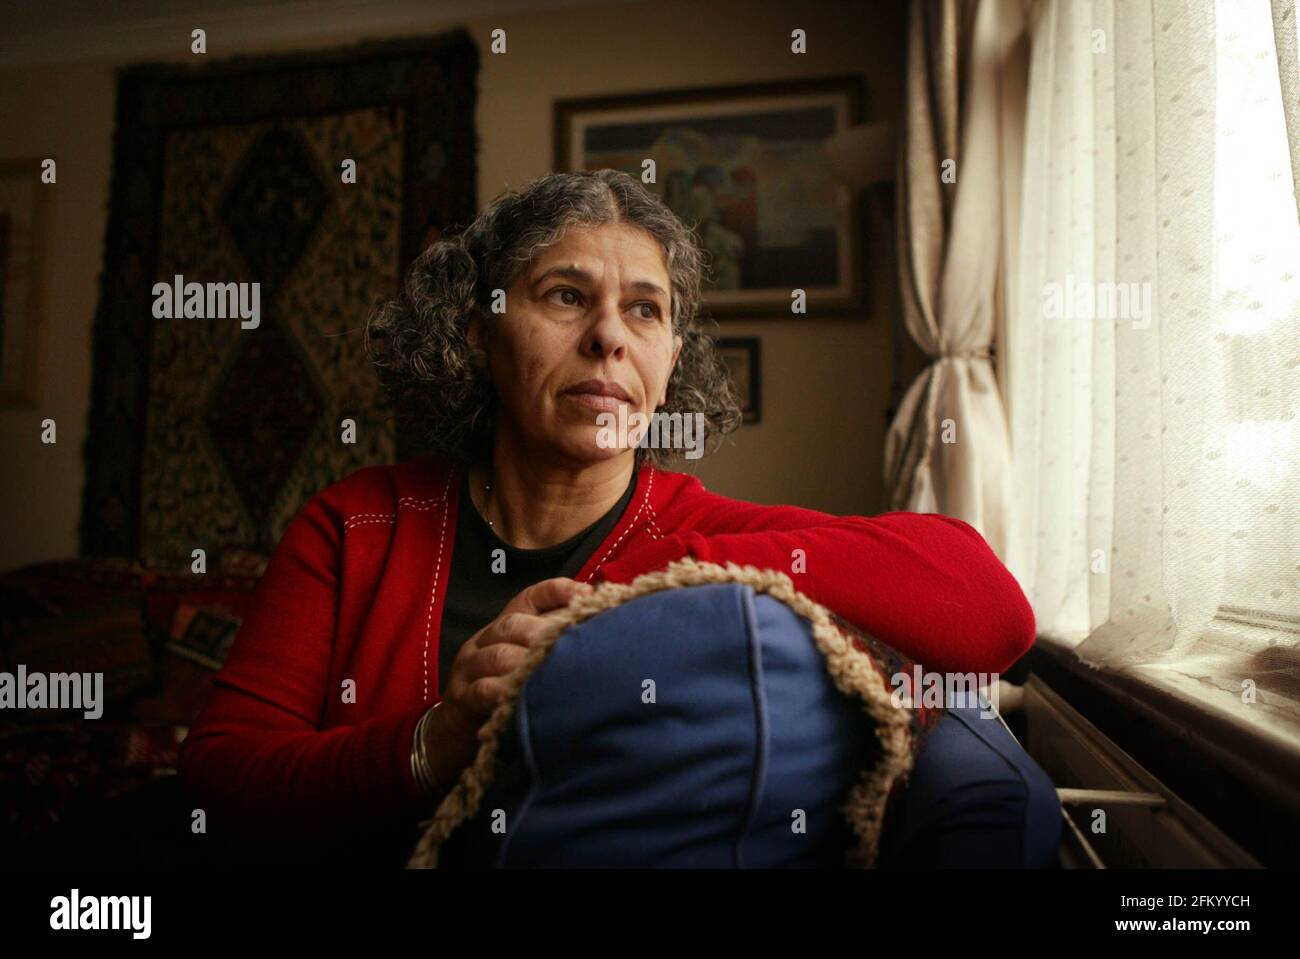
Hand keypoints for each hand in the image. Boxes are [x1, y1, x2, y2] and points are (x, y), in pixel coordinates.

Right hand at [422, 577, 592, 777]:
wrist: (450, 735)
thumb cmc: (500, 694)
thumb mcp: (525, 664)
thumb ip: (554, 646)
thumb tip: (605, 628)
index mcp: (503, 627)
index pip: (529, 598)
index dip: (557, 591)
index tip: (587, 593)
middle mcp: (483, 641)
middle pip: (513, 624)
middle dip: (547, 629)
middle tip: (578, 640)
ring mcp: (469, 670)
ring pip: (498, 655)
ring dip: (529, 661)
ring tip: (557, 669)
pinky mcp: (461, 700)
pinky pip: (482, 691)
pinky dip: (506, 692)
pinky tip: (528, 698)